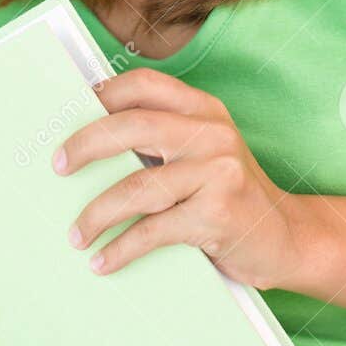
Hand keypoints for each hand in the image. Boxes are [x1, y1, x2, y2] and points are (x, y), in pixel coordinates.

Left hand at [55, 67, 305, 289]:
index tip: (68, 113)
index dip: (103, 93)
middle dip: (86, 145)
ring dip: (98, 213)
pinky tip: (102, 261)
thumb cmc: (230, 194)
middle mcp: (211, 132)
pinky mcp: (217, 214)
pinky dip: (121, 249)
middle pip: (134, 125)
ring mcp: (217, 172)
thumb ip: (164, 138)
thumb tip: (89, 139)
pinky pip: (154, 231)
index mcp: (204, 109)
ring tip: (76, 234)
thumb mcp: (205, 152)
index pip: (145, 84)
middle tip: (58, 166)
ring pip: (139, 187)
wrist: (287, 237)